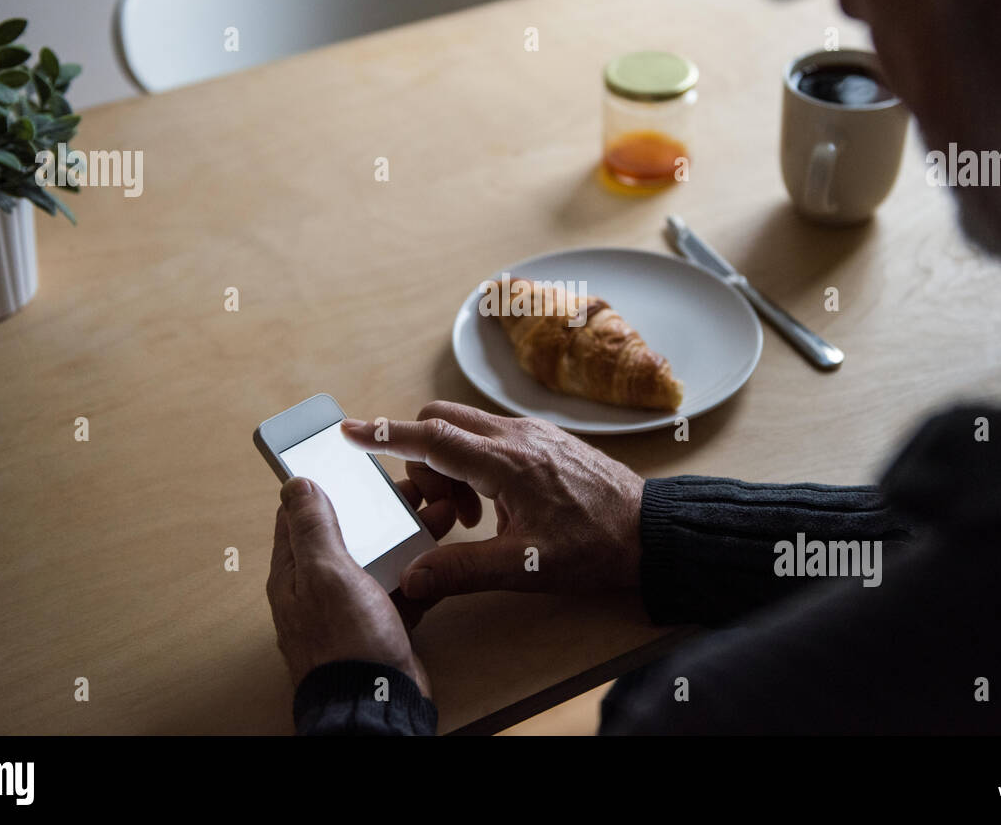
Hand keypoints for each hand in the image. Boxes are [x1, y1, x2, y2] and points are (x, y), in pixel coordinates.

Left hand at [266, 476, 429, 693]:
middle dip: (382, 508)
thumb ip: (312, 527)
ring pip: (382, 558)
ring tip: (438, 515)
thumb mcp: (324, 572)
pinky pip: (403, 588)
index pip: (302, 517)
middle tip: (413, 489)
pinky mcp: (383, 625)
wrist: (375, 703)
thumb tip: (296, 485)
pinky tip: (441, 557)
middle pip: (350, 534)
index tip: (352, 466)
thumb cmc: (343, 644)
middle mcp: (320, 589)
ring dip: (409, 535)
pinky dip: (422, 571)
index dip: (327, 486)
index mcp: (295, 573)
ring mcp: (353, 608)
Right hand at [341, 401, 644, 602]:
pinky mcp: (543, 440)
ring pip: (465, 429)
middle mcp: (515, 436)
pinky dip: (476, 464)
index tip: (349, 431)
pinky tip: (496, 509)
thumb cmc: (594, 547)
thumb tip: (412, 578)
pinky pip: (490, 437)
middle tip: (441, 510)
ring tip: (473, 519)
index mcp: (505, 461)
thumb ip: (462, 571)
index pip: (430, 437)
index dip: (385, 434)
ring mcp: (531, 433)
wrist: (650, 531)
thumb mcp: (526, 568)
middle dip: (422, 459)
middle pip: (441, 422)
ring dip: (451, 466)